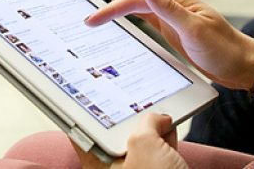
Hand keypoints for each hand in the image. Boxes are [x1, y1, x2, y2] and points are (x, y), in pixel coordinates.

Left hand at [71, 113, 186, 168]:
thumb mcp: (146, 146)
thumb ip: (146, 123)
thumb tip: (159, 117)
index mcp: (99, 165)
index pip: (83, 132)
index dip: (87, 111)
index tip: (91, 93)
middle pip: (115, 132)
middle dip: (129, 116)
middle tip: (135, 102)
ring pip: (140, 140)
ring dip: (152, 127)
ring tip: (161, 120)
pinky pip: (157, 149)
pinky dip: (164, 138)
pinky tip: (170, 131)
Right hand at [78, 0, 253, 92]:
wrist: (242, 66)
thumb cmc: (224, 49)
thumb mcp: (195, 30)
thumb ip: (168, 8)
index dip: (112, 8)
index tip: (92, 20)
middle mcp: (172, 2)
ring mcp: (171, 14)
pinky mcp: (172, 28)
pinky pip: (144, 14)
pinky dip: (127, 10)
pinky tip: (118, 10)